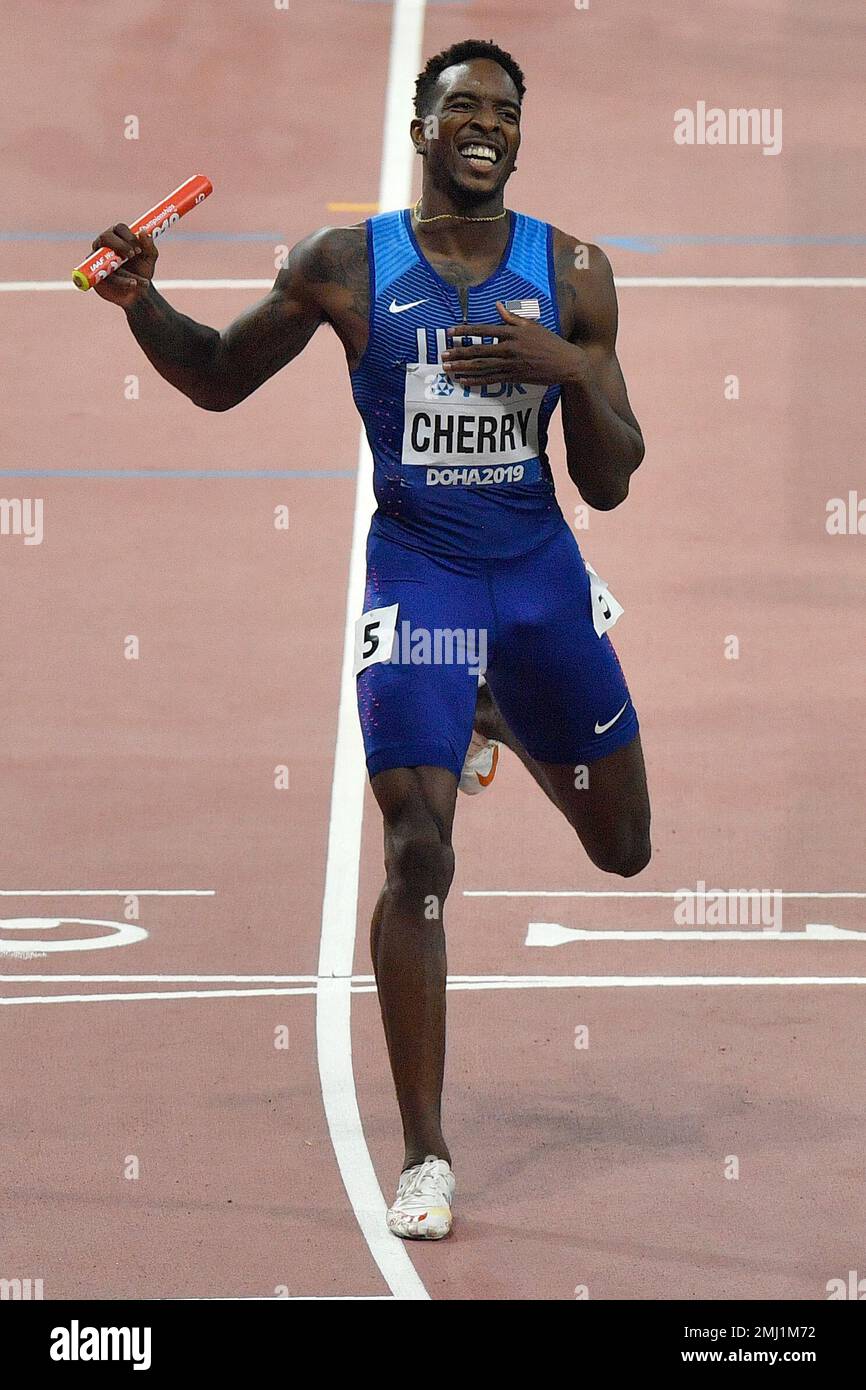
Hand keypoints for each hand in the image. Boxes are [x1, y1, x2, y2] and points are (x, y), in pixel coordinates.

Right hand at [89, 225, 157, 307]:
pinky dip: (121, 281)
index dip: (128, 236)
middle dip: (120, 245)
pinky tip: (134, 284)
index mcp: (119, 237)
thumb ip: (149, 246)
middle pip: (105, 237)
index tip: (139, 249)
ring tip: (142, 281)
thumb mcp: (149, 259)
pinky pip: (107, 277)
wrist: (139, 292)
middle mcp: (105, 245)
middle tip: (132, 255)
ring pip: (106, 259)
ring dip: (125, 270)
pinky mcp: (96, 275)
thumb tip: (142, 232)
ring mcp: (98, 259)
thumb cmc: (141, 270)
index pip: (119, 228)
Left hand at [442, 300, 588, 386]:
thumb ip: (513, 317)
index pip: (483, 330)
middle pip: (478, 350)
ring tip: (447, 368)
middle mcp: (509, 348)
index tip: (450, 333)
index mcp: (512, 332)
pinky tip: (463, 381)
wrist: (566, 363)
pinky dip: (475, 380)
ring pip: (481, 366)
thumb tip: (498, 306)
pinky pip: (490, 380)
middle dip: (458, 352)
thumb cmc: (550, 342)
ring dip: (462, 367)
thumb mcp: (532, 325)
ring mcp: (511, 364)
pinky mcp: (514, 377)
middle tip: (442, 355)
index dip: (465, 331)